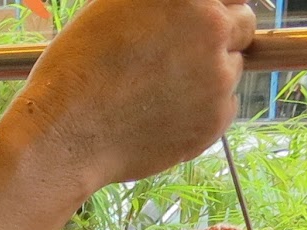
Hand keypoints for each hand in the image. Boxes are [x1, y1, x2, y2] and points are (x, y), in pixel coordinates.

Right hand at [3, 0, 255, 193]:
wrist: (62, 139)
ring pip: (231, 71)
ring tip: (155, 96)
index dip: (215, 8)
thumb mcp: (115, 7)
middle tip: (179, 59)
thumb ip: (165, 4)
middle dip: (219, 38)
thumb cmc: (76, 70)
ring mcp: (219, 77)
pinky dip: (199, 116)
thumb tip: (186, 9)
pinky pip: (222, 112)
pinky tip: (158, 119)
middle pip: (244, 25)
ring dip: (207, 79)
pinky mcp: (214, 122)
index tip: (200, 24)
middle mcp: (214, 28)